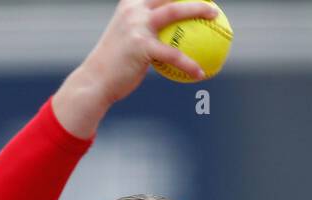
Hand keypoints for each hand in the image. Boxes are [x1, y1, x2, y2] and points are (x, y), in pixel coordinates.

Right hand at [82, 0, 220, 104]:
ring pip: (174, 11)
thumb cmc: (115, 64)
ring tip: (216, 17)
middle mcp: (133, 9)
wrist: (96, 80)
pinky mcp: (141, 45)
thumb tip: (171, 35)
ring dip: (197, 9)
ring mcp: (136, 25)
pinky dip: (189, 64)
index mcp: (130, 4)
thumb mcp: (128, 39)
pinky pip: (173, 54)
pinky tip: (201, 73)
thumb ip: (146, 30)